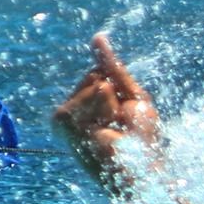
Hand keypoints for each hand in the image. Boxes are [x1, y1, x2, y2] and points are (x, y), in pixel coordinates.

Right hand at [54, 33, 160, 191]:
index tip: (123, 114)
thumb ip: (112, 67)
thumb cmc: (139, 138)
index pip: (99, 71)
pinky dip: (110, 107)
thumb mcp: (130, 95)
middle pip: (96, 73)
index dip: (120, 89)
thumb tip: (97, 37)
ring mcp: (64, 116)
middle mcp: (69, 110)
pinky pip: (96, 90)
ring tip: (113, 129)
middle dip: (118, 95)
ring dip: (115, 105)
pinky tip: (104, 129)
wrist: (139, 166)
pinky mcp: (63, 121)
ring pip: (96, 81)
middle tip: (119, 123)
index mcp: (83, 105)